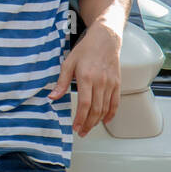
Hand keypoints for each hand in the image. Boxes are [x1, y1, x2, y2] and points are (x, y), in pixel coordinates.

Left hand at [49, 21, 121, 136]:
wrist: (105, 39)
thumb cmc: (86, 50)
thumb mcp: (68, 63)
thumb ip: (61, 82)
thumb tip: (52, 97)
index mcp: (87, 77)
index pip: (84, 104)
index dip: (80, 118)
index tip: (75, 127)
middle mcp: (101, 82)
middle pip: (96, 109)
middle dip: (88, 124)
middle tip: (82, 132)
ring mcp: (111, 83)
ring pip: (106, 108)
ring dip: (97, 121)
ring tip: (89, 127)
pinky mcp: (117, 83)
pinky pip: (115, 102)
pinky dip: (111, 113)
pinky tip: (105, 120)